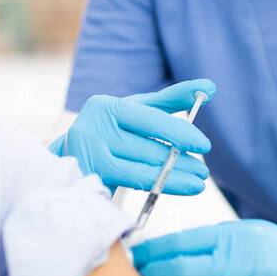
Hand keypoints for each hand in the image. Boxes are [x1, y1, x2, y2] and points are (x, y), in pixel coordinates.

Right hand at [51, 79, 215, 194]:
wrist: (67, 166)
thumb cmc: (109, 136)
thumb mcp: (134, 115)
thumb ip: (168, 102)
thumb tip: (209, 87)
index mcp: (106, 106)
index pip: (151, 116)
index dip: (180, 130)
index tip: (205, 144)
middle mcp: (94, 125)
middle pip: (149, 144)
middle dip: (182, 158)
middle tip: (204, 170)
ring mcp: (89, 152)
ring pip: (144, 165)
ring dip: (176, 175)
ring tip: (198, 182)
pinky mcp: (90, 176)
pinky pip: (134, 181)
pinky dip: (160, 185)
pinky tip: (181, 188)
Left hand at [131, 220, 276, 275]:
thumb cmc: (276, 252)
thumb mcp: (243, 232)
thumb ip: (206, 240)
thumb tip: (162, 248)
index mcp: (232, 239)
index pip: (179, 243)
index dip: (150, 250)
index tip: (134, 254)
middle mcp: (236, 268)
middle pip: (178, 274)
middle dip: (149, 275)